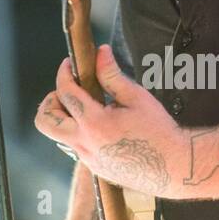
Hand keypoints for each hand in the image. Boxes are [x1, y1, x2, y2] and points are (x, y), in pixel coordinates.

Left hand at [34, 44, 187, 197]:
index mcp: (94, 123)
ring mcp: (87, 158)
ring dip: (64, 118)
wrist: (173, 166)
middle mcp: (85, 143)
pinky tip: (103, 125)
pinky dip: (81, 131)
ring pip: (58, 136)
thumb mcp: (137, 97)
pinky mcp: (94, 167)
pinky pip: (76, 146)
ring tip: (86, 107)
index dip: (64, 73)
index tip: (70, 64)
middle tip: (67, 91)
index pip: (65, 92)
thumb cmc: (159, 131)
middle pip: (45, 121)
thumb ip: (112, 75)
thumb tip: (100, 52)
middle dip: (50, 101)